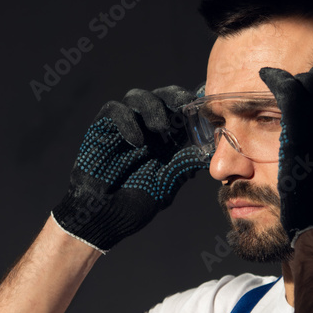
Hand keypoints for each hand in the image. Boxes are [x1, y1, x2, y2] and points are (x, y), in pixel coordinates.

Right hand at [52, 86, 209, 251]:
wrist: (103, 216)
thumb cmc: (135, 203)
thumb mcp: (166, 183)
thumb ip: (184, 164)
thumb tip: (210, 152)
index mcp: (166, 138)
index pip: (181, 109)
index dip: (193, 104)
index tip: (207, 109)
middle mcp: (146, 127)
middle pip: (161, 95)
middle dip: (175, 96)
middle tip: (186, 104)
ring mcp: (124, 125)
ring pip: (138, 97)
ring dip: (153, 107)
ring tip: (162, 128)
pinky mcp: (102, 128)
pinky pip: (114, 110)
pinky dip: (127, 120)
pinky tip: (137, 142)